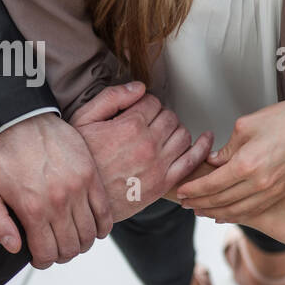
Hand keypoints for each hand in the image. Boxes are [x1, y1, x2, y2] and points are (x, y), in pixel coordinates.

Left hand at [0, 111, 110, 267]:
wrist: (23, 120)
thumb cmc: (3, 153)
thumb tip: (16, 247)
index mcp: (32, 208)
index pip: (47, 252)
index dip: (43, 261)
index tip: (40, 258)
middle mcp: (59, 202)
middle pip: (71, 247)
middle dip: (63, 255)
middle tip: (56, 250)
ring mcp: (79, 190)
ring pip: (89, 234)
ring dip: (82, 244)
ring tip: (72, 239)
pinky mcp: (92, 177)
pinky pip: (105, 213)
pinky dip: (102, 227)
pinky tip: (93, 229)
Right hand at [71, 83, 214, 221]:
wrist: (78, 196)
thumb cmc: (80, 160)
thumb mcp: (84, 120)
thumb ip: (112, 98)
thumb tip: (140, 87)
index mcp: (130, 126)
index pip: (153, 102)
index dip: (146, 104)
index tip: (140, 110)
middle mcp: (148, 144)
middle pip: (170, 117)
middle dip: (161, 116)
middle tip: (150, 123)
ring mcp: (158, 165)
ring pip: (183, 135)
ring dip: (176, 130)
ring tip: (164, 133)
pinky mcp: (164, 183)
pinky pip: (192, 160)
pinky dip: (202, 147)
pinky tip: (206, 138)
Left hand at [176, 88, 284, 219]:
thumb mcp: (246, 125)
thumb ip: (227, 148)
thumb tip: (214, 162)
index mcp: (247, 164)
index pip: (212, 184)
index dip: (194, 189)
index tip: (182, 191)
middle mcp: (260, 183)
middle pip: (221, 201)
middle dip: (200, 203)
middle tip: (185, 204)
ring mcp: (272, 190)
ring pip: (237, 210)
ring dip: (216, 213)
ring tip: (201, 212)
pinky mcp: (282, 192)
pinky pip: (255, 210)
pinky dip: (237, 215)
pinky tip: (226, 215)